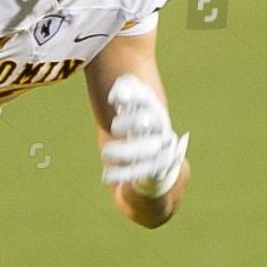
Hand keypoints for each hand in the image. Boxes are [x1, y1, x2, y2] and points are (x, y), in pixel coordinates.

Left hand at [100, 74, 187, 197]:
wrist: (158, 154)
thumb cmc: (136, 124)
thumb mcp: (131, 105)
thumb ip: (123, 91)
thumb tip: (115, 97)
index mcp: (153, 109)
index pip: (146, 98)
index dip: (133, 95)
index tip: (115, 98)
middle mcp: (160, 128)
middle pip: (147, 121)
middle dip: (129, 123)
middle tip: (113, 128)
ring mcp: (160, 149)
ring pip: (144, 151)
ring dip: (121, 152)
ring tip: (105, 153)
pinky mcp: (155, 169)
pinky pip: (138, 173)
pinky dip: (121, 174)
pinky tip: (106, 176)